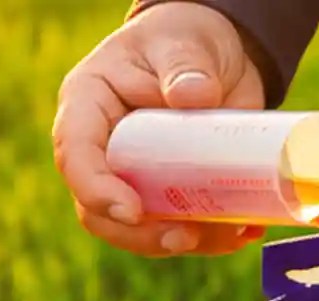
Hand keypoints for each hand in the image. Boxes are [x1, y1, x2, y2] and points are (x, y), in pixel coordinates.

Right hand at [52, 3, 266, 256]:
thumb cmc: (183, 39)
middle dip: (142, 235)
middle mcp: (104, 153)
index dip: (96, 190)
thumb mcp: (182, 43)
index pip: (75, 156)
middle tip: (186, 237)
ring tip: (228, 234)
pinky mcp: (171, 196)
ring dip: (183, 242)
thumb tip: (195, 97)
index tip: (133, 211)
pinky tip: (243, 231)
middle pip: (101, 212)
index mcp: (87, 108)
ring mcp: (136, 180)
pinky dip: (212, 239)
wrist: (216, 56)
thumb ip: (184, 66)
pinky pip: (181, 228)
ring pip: (141, 231)